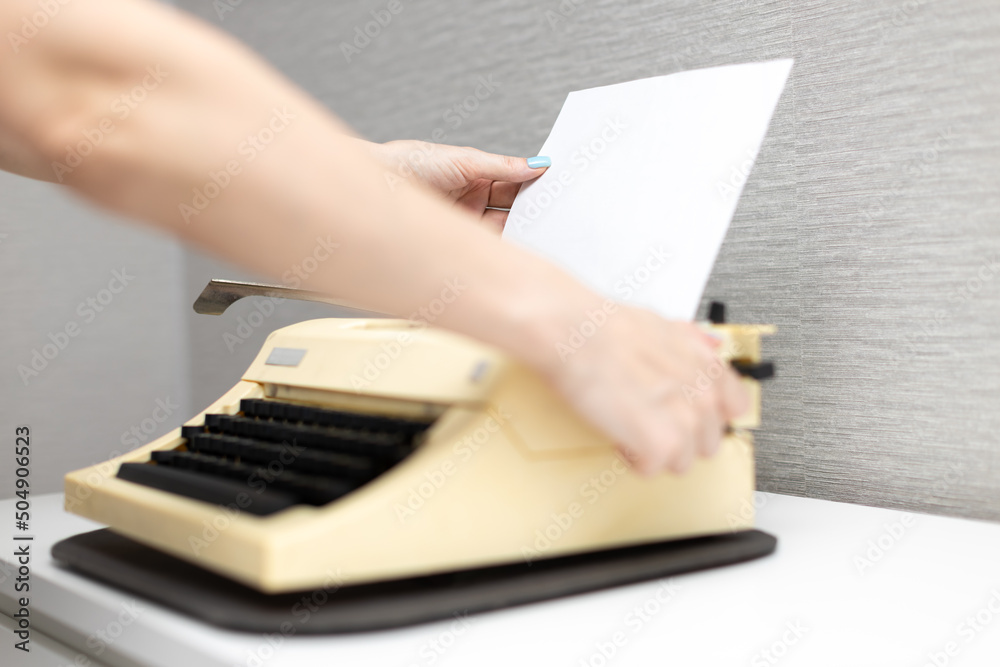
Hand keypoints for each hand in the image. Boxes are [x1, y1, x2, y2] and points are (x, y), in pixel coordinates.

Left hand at [368, 140, 549, 232]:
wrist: (376, 184)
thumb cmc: (407, 164)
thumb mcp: (463, 160)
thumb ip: (502, 166)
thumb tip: (536, 164)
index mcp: (475, 175)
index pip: (513, 182)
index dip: (533, 185)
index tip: (554, 187)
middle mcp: (471, 199)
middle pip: (511, 208)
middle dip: (531, 210)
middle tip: (552, 212)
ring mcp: (464, 221)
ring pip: (502, 228)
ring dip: (519, 229)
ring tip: (538, 229)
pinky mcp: (457, 241)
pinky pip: (487, 245)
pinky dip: (502, 246)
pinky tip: (515, 245)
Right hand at [543, 303, 749, 474]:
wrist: (575, 334)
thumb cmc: (605, 327)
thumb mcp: (662, 325)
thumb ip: (691, 343)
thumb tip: (707, 345)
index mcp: (708, 365)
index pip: (735, 408)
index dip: (707, 414)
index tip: (688, 414)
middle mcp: (704, 395)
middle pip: (707, 442)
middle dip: (678, 436)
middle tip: (649, 420)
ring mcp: (685, 423)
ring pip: (681, 462)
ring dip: (654, 451)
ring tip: (630, 427)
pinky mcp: (659, 445)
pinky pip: (652, 469)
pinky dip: (632, 459)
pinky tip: (618, 436)